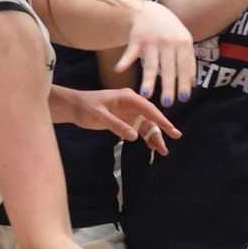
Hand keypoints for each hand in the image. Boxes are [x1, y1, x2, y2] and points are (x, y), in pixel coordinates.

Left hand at [63, 88, 180, 154]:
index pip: (149, 108)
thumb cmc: (85, 107)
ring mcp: (129, 112)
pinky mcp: (125, 120)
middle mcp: (132, 104)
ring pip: (146, 126)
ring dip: (154, 137)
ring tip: (162, 151)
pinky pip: (139, 129)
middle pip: (150, 118)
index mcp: (128, 97)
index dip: (161, 119)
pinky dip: (145, 138)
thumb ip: (117, 125)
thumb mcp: (100, 116)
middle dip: (161, 130)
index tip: (171, 130)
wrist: (73, 107)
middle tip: (174, 140)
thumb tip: (135, 137)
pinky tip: (151, 147)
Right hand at [117, 0, 195, 106]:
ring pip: (150, 64)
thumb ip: (189, 62)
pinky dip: (124, 61)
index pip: (184, 67)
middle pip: (168, 69)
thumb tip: (193, 84)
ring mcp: (151, 41)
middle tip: (168, 103)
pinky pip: (130, 52)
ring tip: (146, 95)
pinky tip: (118, 70)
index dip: (184, 82)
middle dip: (168, 86)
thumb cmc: (170, 31)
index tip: (183, 98)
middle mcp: (168, 42)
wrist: (150, 11)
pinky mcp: (136, 40)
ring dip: (148, 80)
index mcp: (183, 43)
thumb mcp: (184, 42)